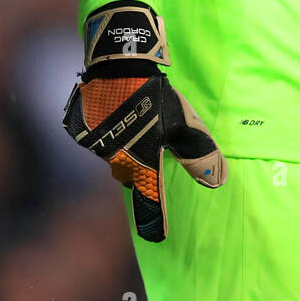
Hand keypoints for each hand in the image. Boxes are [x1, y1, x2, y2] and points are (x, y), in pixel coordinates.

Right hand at [63, 0, 226, 240]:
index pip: (149, 200)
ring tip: (138, 121)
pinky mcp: (80, 129)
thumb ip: (200, 154)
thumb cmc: (155, 95)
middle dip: (141, 168)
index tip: (157, 238)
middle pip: (131, 174)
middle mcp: (114, 161)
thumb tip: (219, 181)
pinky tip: (119, 110)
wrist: (118, 61)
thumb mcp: (184, 124)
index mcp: (140, 164)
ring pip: (115, 155)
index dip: (154, 220)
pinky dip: (110, 130)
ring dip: (126, 146)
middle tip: (152, 148)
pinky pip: (99, 137)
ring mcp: (94, 145)